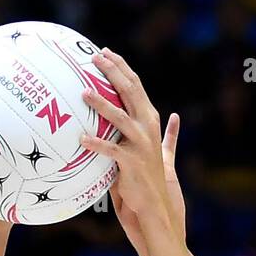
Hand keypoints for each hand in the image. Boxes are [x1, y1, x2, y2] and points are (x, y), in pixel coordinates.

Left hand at [81, 50, 182, 241]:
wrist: (157, 203)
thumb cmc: (152, 176)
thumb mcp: (160, 150)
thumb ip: (166, 133)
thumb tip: (174, 118)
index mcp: (151, 121)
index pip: (135, 86)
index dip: (121, 67)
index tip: (105, 52)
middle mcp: (147, 128)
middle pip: (129, 92)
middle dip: (112, 72)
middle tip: (94, 58)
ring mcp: (140, 144)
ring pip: (119, 117)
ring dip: (101, 103)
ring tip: (84, 92)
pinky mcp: (131, 163)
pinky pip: (110, 150)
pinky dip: (96, 144)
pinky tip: (81, 140)